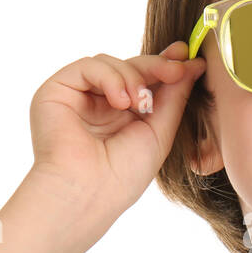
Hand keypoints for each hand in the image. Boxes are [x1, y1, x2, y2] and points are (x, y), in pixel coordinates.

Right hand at [27, 41, 205, 210]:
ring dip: (133, 77)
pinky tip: (120, 102)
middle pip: (129, 67)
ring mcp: (76, 96)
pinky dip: (110, 78)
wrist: (89, 193)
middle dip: (156, 66)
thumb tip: (194, 65)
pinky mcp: (57, 90)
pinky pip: (88, 66)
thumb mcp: (159, 131)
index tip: (190, 58)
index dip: (165, 66)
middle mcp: (97, 104)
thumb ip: (174, 97)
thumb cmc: (123, 175)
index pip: (144, 80)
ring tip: (141, 104)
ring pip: (110, 63)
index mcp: (121, 116)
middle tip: (178, 69)